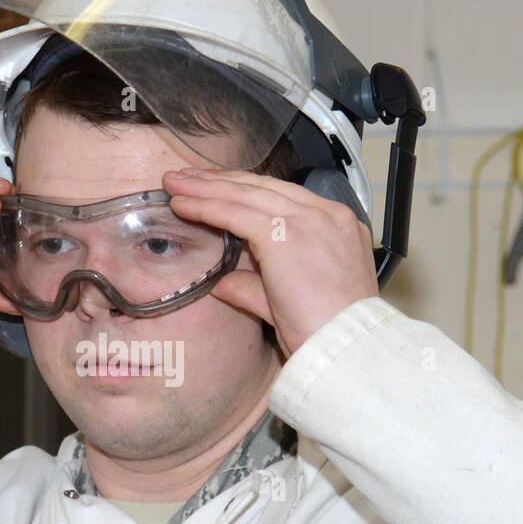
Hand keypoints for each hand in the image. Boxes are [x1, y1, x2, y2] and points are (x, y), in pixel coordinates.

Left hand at [162, 168, 378, 356]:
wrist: (346, 346)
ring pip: (246, 194)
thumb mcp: (290, 301)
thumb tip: (224, 283)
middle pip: (263, 187)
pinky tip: (183, 205)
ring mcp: (308, 220)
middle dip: (220, 181)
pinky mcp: (284, 234)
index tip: (218, 188)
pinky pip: (235, 214)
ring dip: (205, 187)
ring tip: (175, 184)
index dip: (244, 190)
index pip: (283, 197)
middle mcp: (326, 214)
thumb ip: (255, 287)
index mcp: (336, 226)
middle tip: (187, 177)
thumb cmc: (328, 333)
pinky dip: (205, 208)